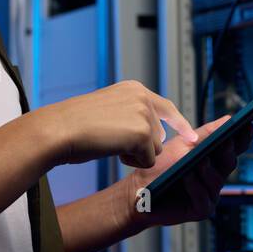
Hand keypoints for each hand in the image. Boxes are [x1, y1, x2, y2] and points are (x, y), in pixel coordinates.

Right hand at [40, 80, 198, 169]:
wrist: (60, 129)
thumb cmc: (75, 125)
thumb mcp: (108, 110)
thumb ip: (130, 115)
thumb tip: (153, 135)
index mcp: (133, 89)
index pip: (165, 106)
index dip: (180, 124)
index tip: (192, 136)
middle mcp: (142, 97)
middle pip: (159, 135)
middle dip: (142, 146)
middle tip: (113, 141)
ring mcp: (144, 113)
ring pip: (154, 149)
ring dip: (135, 154)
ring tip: (109, 143)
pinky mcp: (143, 132)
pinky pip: (147, 160)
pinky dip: (131, 162)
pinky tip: (112, 150)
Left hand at [119, 114, 250, 229]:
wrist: (140, 190)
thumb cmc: (161, 167)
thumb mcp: (184, 144)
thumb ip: (206, 134)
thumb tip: (228, 119)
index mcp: (215, 161)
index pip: (233, 148)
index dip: (241, 138)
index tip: (247, 126)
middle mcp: (216, 177)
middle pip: (228, 163)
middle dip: (227, 151)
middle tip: (226, 140)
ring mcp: (210, 194)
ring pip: (216, 180)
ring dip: (207, 169)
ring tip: (200, 160)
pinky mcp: (201, 209)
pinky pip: (203, 197)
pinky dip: (195, 186)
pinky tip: (188, 176)